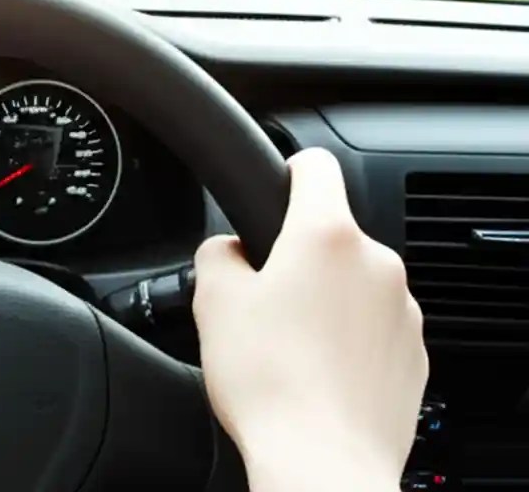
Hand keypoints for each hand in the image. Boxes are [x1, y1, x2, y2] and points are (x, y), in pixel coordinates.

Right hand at [194, 149, 427, 491]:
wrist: (321, 461)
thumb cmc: (269, 382)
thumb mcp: (213, 301)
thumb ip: (217, 255)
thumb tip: (227, 251)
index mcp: (325, 236)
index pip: (314, 165)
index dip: (287, 171)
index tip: (275, 189)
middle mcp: (376, 263)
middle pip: (331, 235)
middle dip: (297, 257)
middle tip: (259, 301)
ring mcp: (402, 311)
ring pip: (354, 285)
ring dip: (324, 300)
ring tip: (285, 346)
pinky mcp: (413, 354)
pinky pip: (374, 329)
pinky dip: (347, 340)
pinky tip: (314, 373)